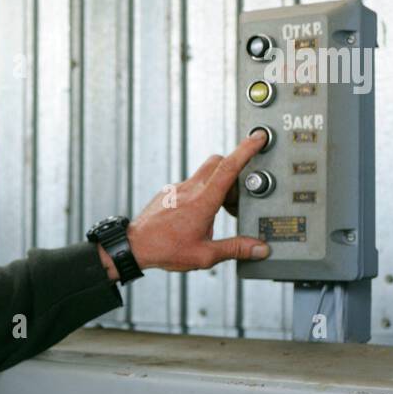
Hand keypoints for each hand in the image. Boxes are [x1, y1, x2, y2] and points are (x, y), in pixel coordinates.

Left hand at [97, 132, 270, 276]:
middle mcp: (189, 189)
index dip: (246, 149)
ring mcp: (177, 189)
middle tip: (238, 198)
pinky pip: (191, 184)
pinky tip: (199, 216)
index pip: (229, 167)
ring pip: (205, 174)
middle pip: (218, 163)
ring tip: (219, 212)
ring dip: (218, 186)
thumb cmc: (165, 250)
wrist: (134, 247)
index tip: (258, 137)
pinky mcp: (168, 193)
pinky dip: (202, 193)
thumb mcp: (205, 255)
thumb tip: (258, 248)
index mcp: (202, 201)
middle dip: (234, 172)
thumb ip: (235, 249)